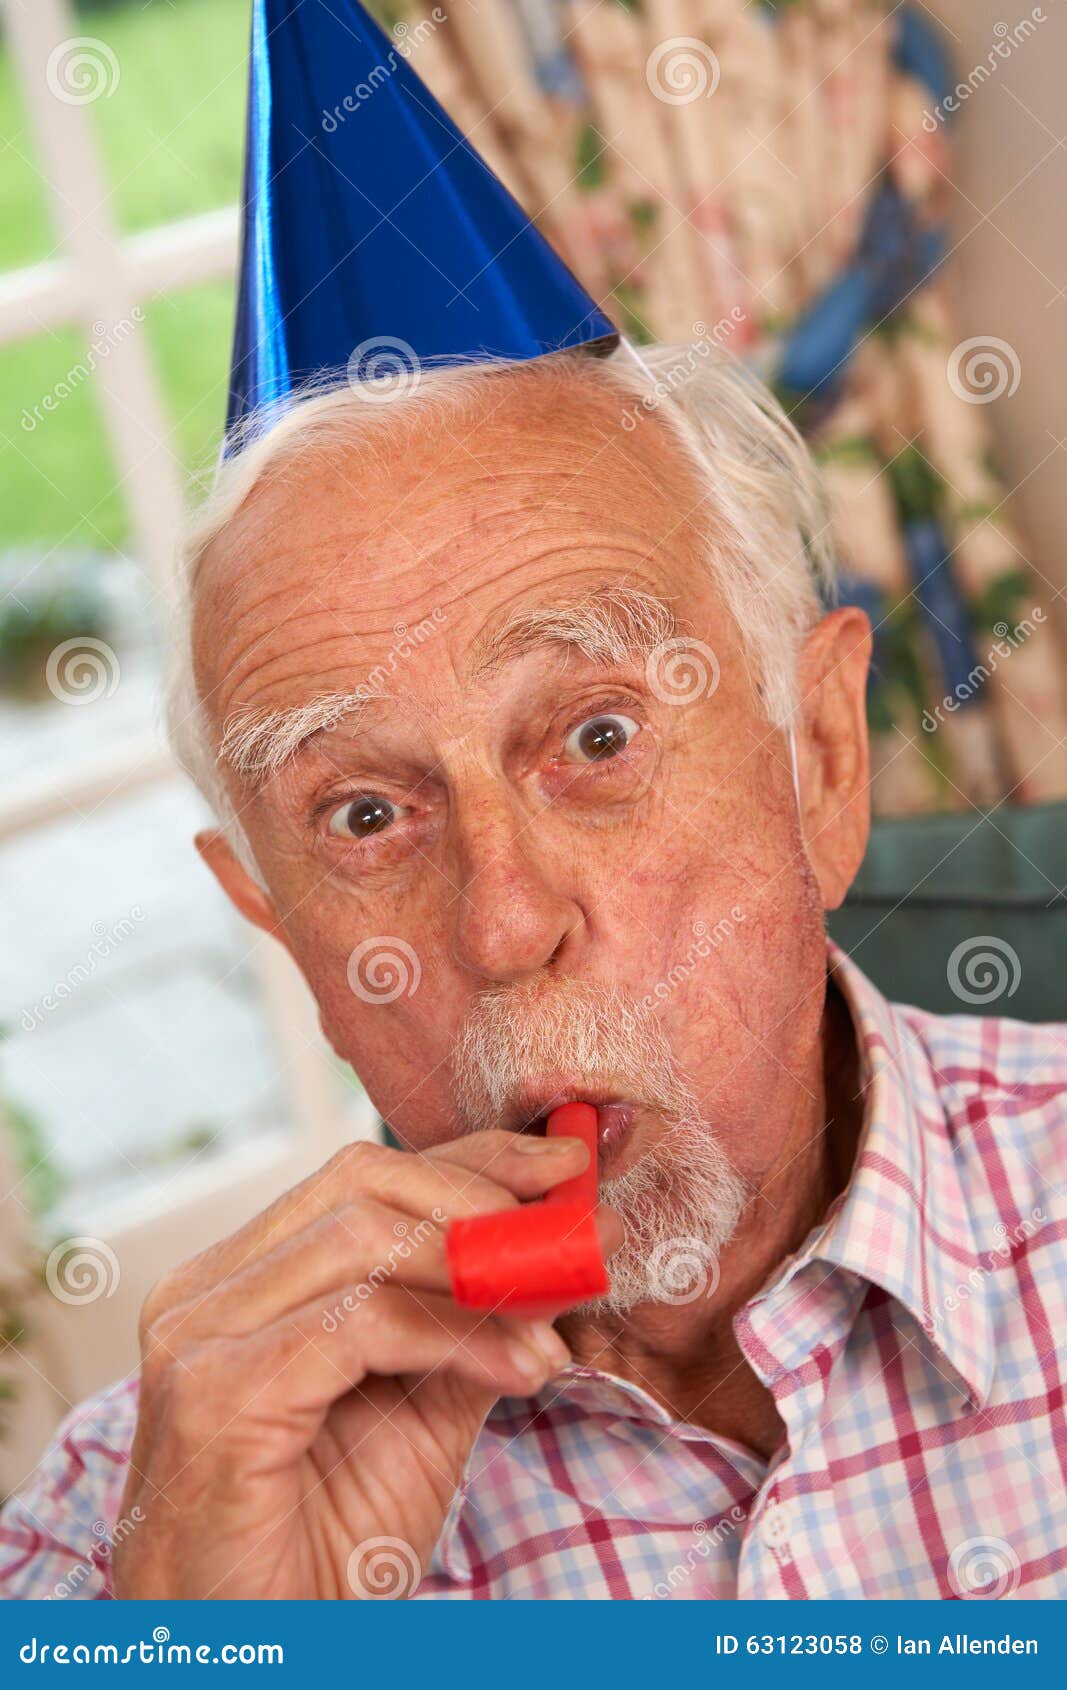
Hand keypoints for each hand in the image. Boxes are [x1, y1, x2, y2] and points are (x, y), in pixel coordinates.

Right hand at [112, 1131, 619, 1597]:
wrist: (248, 1657)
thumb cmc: (321, 1544)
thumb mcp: (422, 1413)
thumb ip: (472, 1324)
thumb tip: (560, 1253)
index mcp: (241, 1279)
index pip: (366, 1178)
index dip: (474, 1162)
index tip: (565, 1168)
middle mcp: (206, 1291)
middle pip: (363, 1187)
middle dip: (486, 1203)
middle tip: (575, 1242)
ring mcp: (199, 1337)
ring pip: (366, 1244)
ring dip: (485, 1274)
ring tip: (557, 1324)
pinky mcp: (216, 1394)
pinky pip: (361, 1325)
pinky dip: (458, 1335)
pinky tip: (524, 1370)